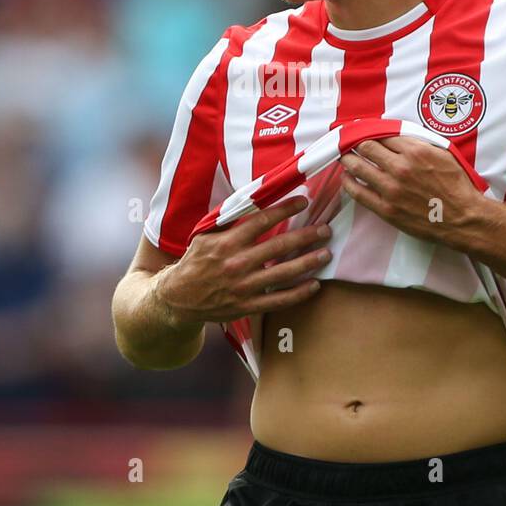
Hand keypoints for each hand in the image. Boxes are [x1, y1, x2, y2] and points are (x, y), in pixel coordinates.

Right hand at [156, 195, 332, 325]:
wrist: (178, 297)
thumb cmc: (195, 261)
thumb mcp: (205, 235)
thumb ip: (228, 221)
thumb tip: (253, 199)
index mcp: (227, 242)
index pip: (262, 220)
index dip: (285, 209)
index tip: (304, 201)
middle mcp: (237, 263)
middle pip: (279, 246)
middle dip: (306, 236)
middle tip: (325, 229)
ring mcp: (244, 286)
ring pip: (283, 273)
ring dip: (308, 262)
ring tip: (326, 253)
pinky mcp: (247, 306)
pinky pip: (279, 300)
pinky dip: (299, 293)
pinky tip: (314, 285)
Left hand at [339, 137, 483, 243]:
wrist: (462, 218)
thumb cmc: (456, 186)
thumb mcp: (442, 155)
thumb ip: (418, 144)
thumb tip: (396, 137)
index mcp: (415, 151)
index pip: (382, 135)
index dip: (370, 132)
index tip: (363, 132)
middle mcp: (400, 167)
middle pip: (366, 147)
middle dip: (356, 143)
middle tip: (350, 143)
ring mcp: (391, 189)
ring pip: (358, 167)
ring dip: (348, 159)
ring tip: (344, 157)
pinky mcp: (386, 209)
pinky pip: (358, 193)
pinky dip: (348, 183)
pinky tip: (346, 178)